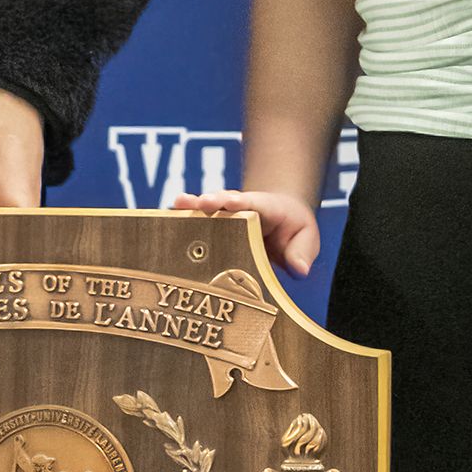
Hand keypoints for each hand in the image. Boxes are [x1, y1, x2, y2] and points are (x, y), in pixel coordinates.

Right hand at [171, 188, 320, 276]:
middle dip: (213, 201)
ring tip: (177, 204)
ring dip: (193, 207)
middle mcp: (242, 207)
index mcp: (266, 208)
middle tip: (200, 202)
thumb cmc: (293, 229)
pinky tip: (165, 220)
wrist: (280, 217)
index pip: (253, 202)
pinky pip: (198, 222)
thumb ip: (303, 251)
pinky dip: (183, 221)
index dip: (240, 201)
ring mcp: (226, 215)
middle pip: (226, 201)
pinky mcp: (215, 226)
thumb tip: (299, 270)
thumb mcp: (306, 237)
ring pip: (207, 209)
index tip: (229, 200)